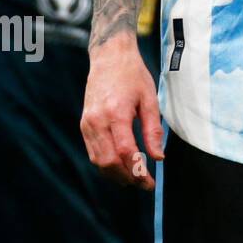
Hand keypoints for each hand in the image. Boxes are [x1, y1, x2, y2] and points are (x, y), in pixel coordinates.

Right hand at [80, 35, 163, 190]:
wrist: (109, 58)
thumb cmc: (133, 76)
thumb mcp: (150, 99)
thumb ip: (153, 130)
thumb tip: (158, 158)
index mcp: (116, 113)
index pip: (125, 152)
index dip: (138, 171)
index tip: (150, 182)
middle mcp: (97, 121)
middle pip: (108, 162)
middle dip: (127, 178)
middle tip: (144, 184)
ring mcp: (87, 124)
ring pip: (97, 161)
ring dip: (115, 175)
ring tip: (134, 179)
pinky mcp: (84, 124)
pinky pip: (93, 152)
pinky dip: (105, 164)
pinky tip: (120, 166)